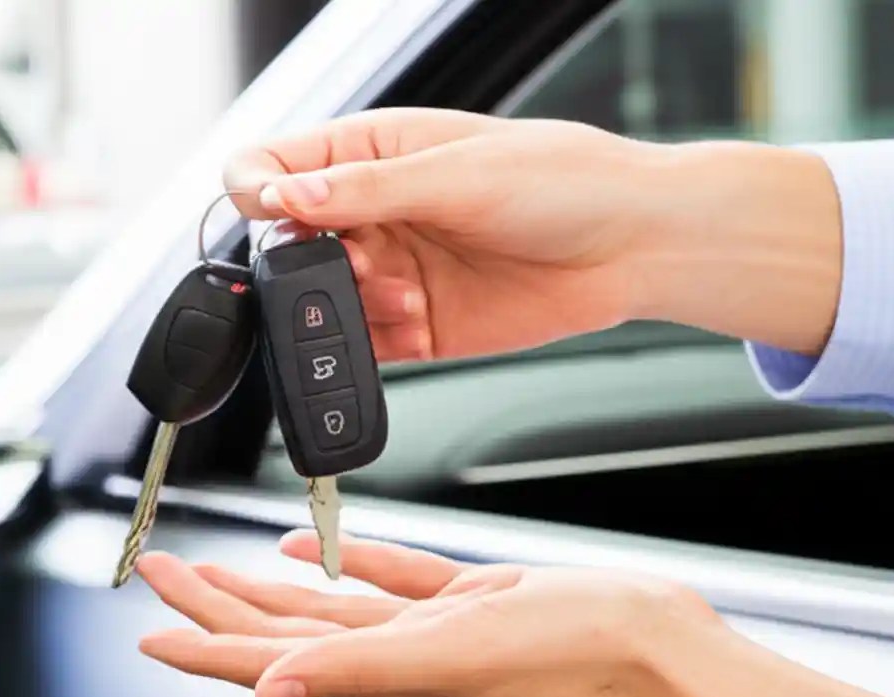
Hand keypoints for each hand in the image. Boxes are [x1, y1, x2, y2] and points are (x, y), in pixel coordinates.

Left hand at [134, 531, 721, 696]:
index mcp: (380, 680)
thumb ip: (356, 671)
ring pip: (325, 604)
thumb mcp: (452, 661)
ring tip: (217, 567)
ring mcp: (429, 632)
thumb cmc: (569, 665)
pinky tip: (315, 549)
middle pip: (279, 630)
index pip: (265, 661)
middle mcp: (393, 661)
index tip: (150, 625)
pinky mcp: (466, 604)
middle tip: (163, 574)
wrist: (652, 653)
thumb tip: (265, 692)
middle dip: (216, 603)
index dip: (204, 642)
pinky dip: (349, 562)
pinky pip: (389, 579)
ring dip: (266, 585)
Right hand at [225, 107, 842, 359]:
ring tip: (404, 295)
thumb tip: (284, 194)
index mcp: (374, 153)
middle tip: (360, 263)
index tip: (279, 213)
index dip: (260, 190)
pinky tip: (413, 322)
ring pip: (323, 301)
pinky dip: (371, 346)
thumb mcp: (458, 174)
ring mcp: (395, 271)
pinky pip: (367, 346)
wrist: (633, 246)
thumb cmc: (563, 181)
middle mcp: (376, 213)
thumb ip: (367, 192)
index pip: (276, 166)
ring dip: (346, 306)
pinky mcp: (420, 326)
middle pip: (290, 243)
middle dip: (309, 262)